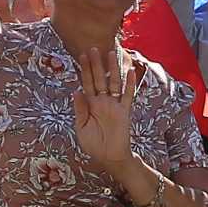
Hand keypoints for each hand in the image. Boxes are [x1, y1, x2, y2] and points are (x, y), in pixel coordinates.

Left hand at [72, 41, 137, 178]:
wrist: (110, 158)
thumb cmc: (94, 145)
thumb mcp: (81, 127)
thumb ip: (80, 109)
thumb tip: (77, 90)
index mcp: (91, 105)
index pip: (87, 83)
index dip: (85, 70)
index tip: (82, 56)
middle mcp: (103, 102)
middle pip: (99, 79)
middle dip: (96, 64)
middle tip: (93, 48)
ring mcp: (114, 105)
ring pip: (113, 83)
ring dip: (112, 68)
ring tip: (111, 53)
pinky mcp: (124, 112)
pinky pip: (128, 95)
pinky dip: (130, 84)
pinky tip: (130, 71)